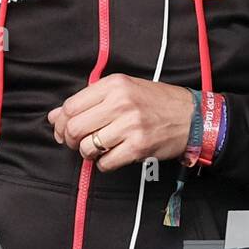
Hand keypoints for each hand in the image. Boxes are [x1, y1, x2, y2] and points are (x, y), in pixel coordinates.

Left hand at [48, 73, 193, 171]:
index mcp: (115, 84)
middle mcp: (121, 102)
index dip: (61, 123)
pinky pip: (105, 162)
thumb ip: (91, 100)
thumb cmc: (159, 102)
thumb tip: (55, 116)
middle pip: (75, 128)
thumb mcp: (126, 89)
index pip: (71, 106)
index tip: (64, 129)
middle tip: (78, 143)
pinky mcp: (138, 146)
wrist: (193, 117)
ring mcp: (130, 125)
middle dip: (70, 140)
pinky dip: (104, 164)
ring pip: (87, 147)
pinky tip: (113, 156)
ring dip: (88, 153)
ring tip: (99, 149)